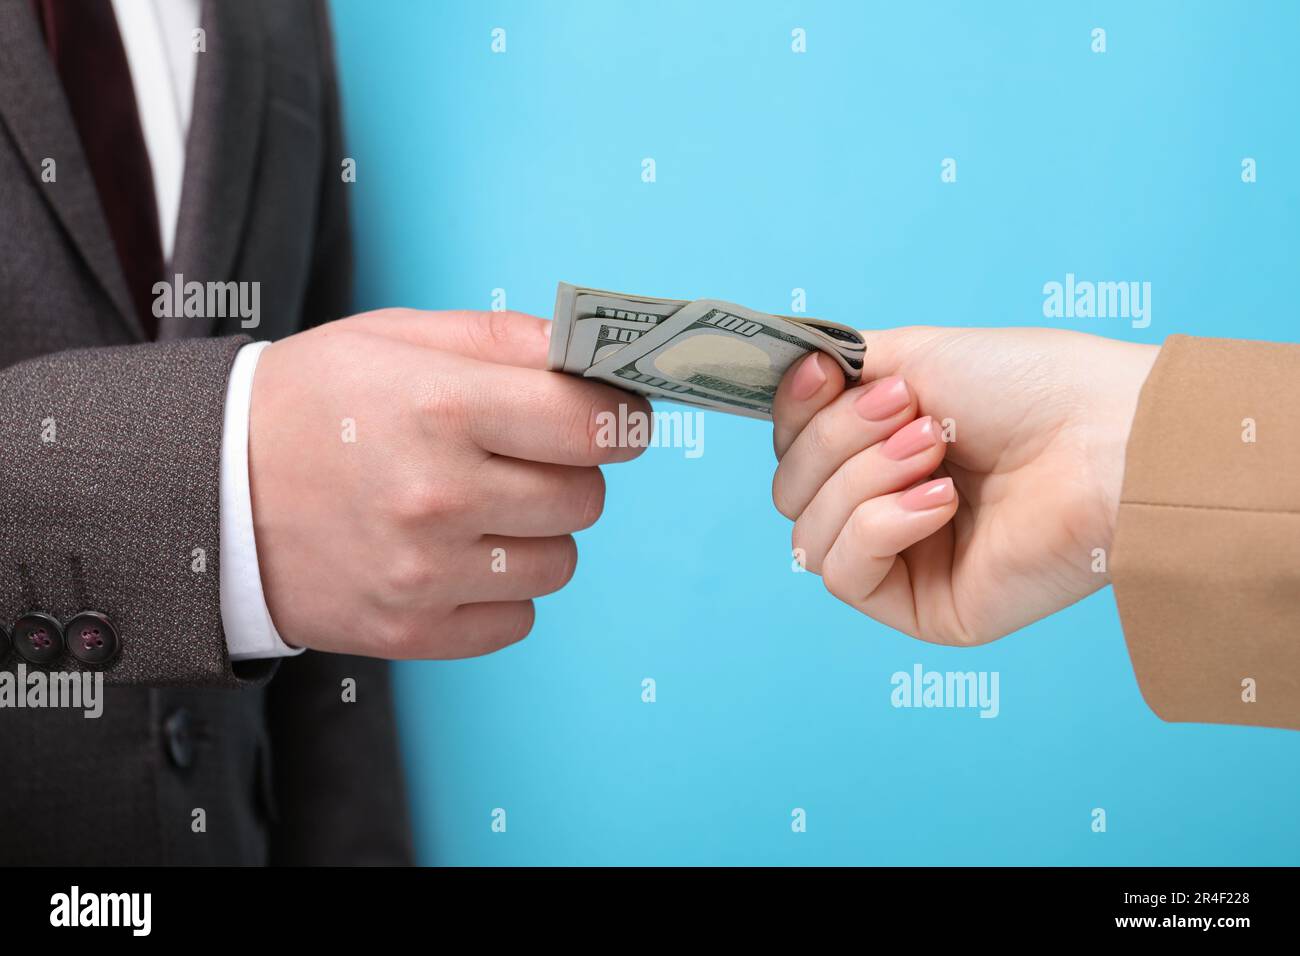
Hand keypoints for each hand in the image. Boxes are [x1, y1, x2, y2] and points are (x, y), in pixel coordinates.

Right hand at [248, 309, 647, 658]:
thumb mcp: (396, 338)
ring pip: (560, 563)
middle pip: (586, 498)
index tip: (609, 418)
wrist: (206, 490)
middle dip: (569, 472)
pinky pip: (518, 619)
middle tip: (518, 457)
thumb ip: (505, 340)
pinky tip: (454, 557)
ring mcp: (423, 575)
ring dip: (537, 534)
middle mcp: (436, 496)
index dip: (616, 419)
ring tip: (477, 508)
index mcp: (440, 408)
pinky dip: (502, 591)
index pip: (592, 425)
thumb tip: (597, 359)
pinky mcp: (409, 632)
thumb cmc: (315, 402)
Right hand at [771, 327, 1158, 644]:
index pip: (792, 444)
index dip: (793, 410)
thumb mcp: (914, 356)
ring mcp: (902, 559)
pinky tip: (940, 504)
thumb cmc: (1029, 389)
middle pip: (791, 485)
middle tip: (917, 415)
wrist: (1105, 440)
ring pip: (807, 530)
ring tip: (936, 456)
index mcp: (881, 449)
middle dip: (841, 440)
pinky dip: (881, 526)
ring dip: (865, 479)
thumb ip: (839, 369)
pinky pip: (845, 572)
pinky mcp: (922, 608)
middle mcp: (884, 504)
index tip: (823, 374)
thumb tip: (781, 372)